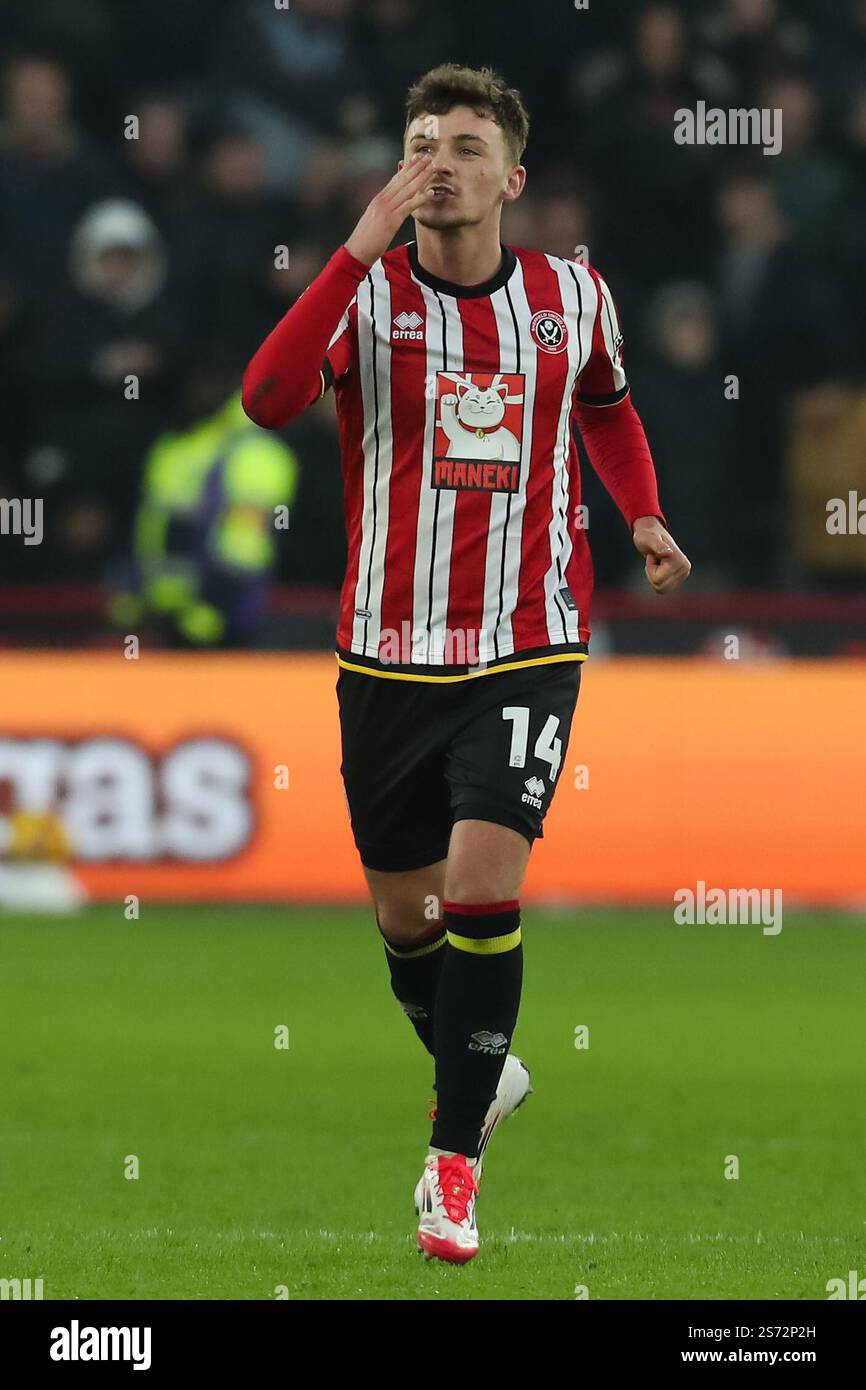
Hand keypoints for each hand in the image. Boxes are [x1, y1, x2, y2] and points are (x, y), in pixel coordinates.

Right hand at [344, 152, 434, 266]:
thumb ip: (382, 209)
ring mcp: (386, 209)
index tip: (416, 158)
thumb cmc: (365, 240)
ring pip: (407, 189)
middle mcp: (382, 200)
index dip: (407, 168)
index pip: (395, 180)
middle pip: (402, 180)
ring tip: (432, 167)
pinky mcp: (391, 220)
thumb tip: (390, 206)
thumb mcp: (373, 219)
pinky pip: (408, 206)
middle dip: (416, 167)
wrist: (356, 251)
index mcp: (378, 200)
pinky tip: (430, 193)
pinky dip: (420, 198)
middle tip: (428, 156)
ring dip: (421, 177)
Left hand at [632, 516, 690, 593]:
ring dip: (654, 576)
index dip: (650, 567)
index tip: (653, 554)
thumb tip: (668, 553)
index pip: (657, 579)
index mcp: (680, 560)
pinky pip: (663, 589)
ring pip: (662, 589)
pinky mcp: (679, 578)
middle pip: (660, 587)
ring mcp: (683, 574)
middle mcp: (685, 568)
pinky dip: (657, 579)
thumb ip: (657, 546)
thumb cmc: (647, 535)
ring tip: (657, 562)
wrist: (651, 534)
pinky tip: (659, 567)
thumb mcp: (649, 539)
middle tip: (655, 558)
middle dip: (652, 573)